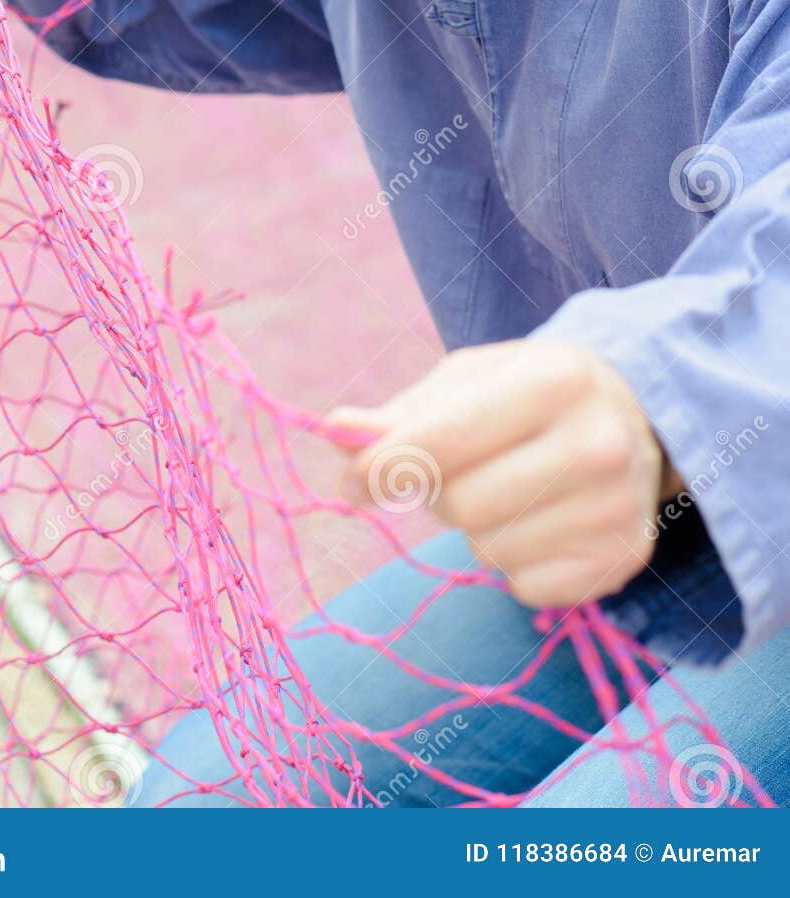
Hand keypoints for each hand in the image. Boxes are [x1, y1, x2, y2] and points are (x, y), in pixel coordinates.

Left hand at [324, 340, 680, 609]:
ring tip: (512, 489)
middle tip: (466, 469)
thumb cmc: (527, 392)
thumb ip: (400, 414)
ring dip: (479, 529)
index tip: (358, 476)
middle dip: (443, 493)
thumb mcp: (467, 382)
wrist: (631, 415)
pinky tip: (543, 522)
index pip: (444, 441)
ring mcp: (617, 507)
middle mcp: (598, 444)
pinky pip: (526, 587)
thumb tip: (336, 434)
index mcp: (554, 380)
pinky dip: (517, 563)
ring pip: (492, 550)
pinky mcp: (623, 558)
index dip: (386, 464)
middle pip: (464, 506)